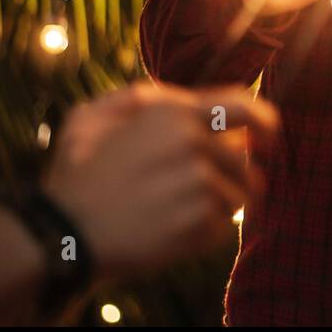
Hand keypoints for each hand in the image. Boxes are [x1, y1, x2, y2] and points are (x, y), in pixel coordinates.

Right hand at [41, 83, 279, 280]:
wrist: (63, 234)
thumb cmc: (77, 174)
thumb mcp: (92, 115)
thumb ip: (143, 98)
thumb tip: (186, 98)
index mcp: (174, 113)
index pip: (247, 107)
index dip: (266, 122)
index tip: (268, 137)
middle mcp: (194, 143)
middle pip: (245, 161)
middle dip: (230, 175)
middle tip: (196, 189)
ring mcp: (201, 184)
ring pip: (240, 195)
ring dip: (219, 204)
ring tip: (179, 210)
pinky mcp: (201, 223)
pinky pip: (225, 226)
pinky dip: (206, 230)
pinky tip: (172, 228)